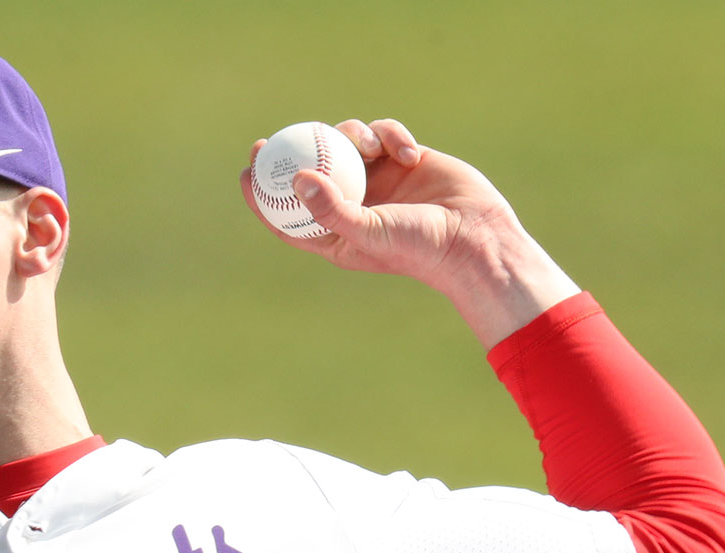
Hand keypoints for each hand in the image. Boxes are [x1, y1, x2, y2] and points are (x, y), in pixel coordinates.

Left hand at [240, 118, 579, 347]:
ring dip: (355, 136)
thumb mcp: (369, 232)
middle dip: (291, 151)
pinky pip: (384, 133)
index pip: (288, 214)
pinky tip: (409, 153)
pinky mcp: (403, 159)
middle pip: (311, 170)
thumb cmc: (419, 246)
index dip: (263, 193)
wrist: (475, 238)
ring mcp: (378, 179)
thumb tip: (296, 179)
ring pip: (347, 142)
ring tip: (373, 147)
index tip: (248, 170)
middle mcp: (353, 203)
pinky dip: (393, 135)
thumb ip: (331, 208)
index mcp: (335, 233)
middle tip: (276, 137)